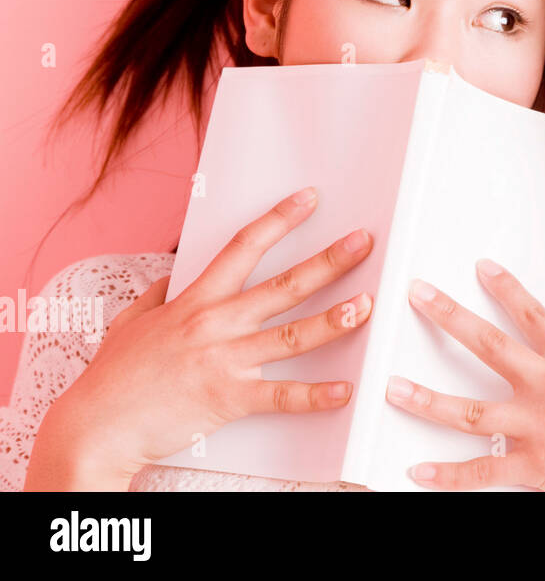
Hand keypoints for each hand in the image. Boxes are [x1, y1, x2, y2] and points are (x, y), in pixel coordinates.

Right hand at [25, 186, 374, 490]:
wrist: (96, 426)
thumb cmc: (113, 377)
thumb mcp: (131, 321)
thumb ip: (160, 294)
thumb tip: (176, 273)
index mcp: (196, 301)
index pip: (244, 247)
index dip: (280, 220)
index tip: (309, 200)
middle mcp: (216, 324)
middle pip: (284, 286)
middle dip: (329, 262)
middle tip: (363, 243)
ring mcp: (225, 360)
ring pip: (292, 336)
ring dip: (334, 320)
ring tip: (366, 306)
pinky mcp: (229, 397)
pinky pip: (282, 395)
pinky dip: (315, 395)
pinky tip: (344, 390)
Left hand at [385, 258, 544, 491]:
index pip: (533, 313)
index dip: (504, 287)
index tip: (481, 268)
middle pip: (488, 345)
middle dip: (448, 316)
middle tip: (419, 296)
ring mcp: (537, 428)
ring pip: (467, 411)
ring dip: (425, 398)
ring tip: (391, 387)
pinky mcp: (534, 468)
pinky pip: (480, 472)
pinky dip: (445, 476)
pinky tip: (416, 471)